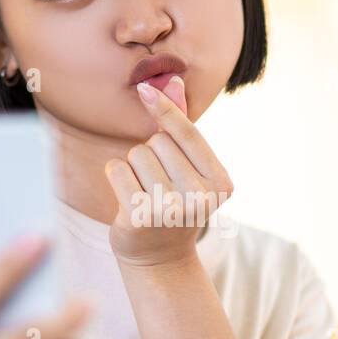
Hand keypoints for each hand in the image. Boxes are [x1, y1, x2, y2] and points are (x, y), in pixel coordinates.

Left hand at [103, 74, 233, 267]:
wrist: (159, 259)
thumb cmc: (175, 204)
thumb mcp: (188, 170)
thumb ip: (181, 127)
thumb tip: (173, 79)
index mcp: (221, 183)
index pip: (189, 133)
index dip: (165, 109)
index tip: (145, 89)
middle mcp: (200, 197)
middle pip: (158, 142)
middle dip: (151, 154)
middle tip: (159, 184)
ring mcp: (171, 209)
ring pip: (136, 154)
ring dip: (133, 167)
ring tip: (145, 192)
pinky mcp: (141, 216)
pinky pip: (117, 170)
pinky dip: (116, 177)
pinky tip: (127, 197)